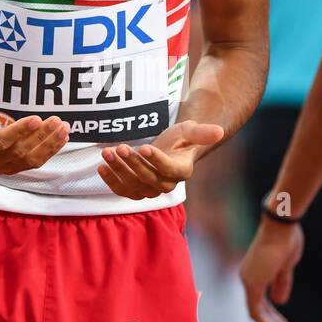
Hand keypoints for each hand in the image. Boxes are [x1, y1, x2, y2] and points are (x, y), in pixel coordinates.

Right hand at [0, 89, 69, 174]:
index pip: (0, 141)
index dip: (19, 131)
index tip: (37, 118)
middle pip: (19, 151)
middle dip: (40, 136)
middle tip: (57, 120)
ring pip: (28, 160)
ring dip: (49, 145)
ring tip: (64, 129)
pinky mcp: (9, 168)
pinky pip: (31, 162)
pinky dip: (48, 151)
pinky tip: (61, 138)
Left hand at [97, 119, 223, 199]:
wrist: (170, 149)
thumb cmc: (181, 138)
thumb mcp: (190, 131)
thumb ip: (202, 132)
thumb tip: (220, 131)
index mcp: (182, 171)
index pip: (168, 169)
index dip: (156, 160)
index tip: (144, 147)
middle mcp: (167, 184)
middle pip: (148, 177)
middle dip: (132, 163)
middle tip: (120, 147)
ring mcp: (150, 190)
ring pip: (133, 185)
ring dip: (118, 170)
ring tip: (107, 153)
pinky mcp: (136, 190)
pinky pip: (123, 190)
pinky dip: (111, 181)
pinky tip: (101, 167)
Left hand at [239, 220, 304, 321]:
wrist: (282, 224)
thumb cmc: (286, 238)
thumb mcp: (286, 265)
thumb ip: (281, 282)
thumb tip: (280, 301)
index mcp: (255, 272)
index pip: (261, 302)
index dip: (275, 316)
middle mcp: (247, 278)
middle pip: (259, 311)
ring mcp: (248, 281)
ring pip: (258, 316)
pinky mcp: (252, 285)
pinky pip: (259, 314)